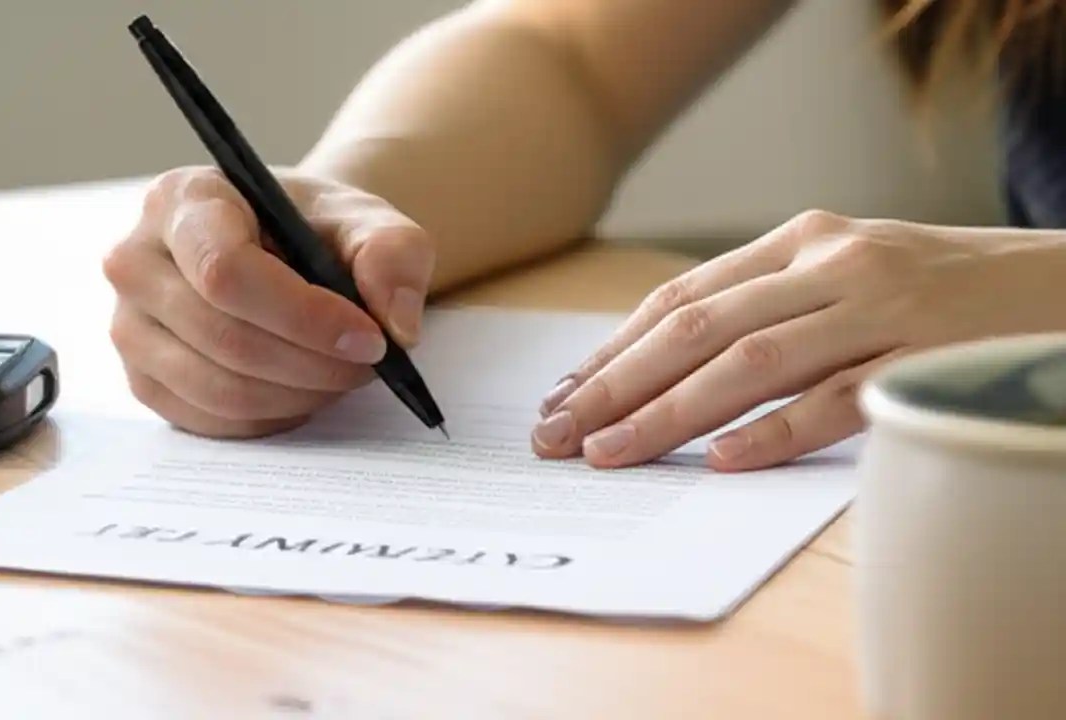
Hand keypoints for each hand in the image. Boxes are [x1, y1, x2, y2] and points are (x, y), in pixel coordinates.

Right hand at [104, 166, 433, 437]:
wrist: (287, 251)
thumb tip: (396, 327)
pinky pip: (210, 420)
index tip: (369, 338)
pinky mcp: (144, 379)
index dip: (303, 315)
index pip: (225, 269)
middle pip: (223, 336)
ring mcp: (129, 326)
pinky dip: (271, 416)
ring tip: (342, 375)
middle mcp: (136, 261)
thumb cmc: (317, 230)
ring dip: (297, 395)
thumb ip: (392, 256)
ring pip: (217, 388)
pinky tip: (305, 391)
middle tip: (369, 364)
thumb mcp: (368, 222)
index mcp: (182, 200)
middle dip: (311, 363)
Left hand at [531, 210, 1065, 470]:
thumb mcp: (844, 272)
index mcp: (802, 241)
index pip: (682, 299)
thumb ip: (765, 304)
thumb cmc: (939, 288)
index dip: (613, 350)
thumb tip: (660, 366)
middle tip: (559, 436)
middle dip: (616, 385)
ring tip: (612, 454)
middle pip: (698, 329)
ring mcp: (881, 310)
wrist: (1061, 283)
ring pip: (751, 362)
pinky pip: (837, 400)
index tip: (562, 396)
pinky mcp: (925, 359)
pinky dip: (775, 431)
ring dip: (670, 412)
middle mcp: (832, 265)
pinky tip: (721, 460)